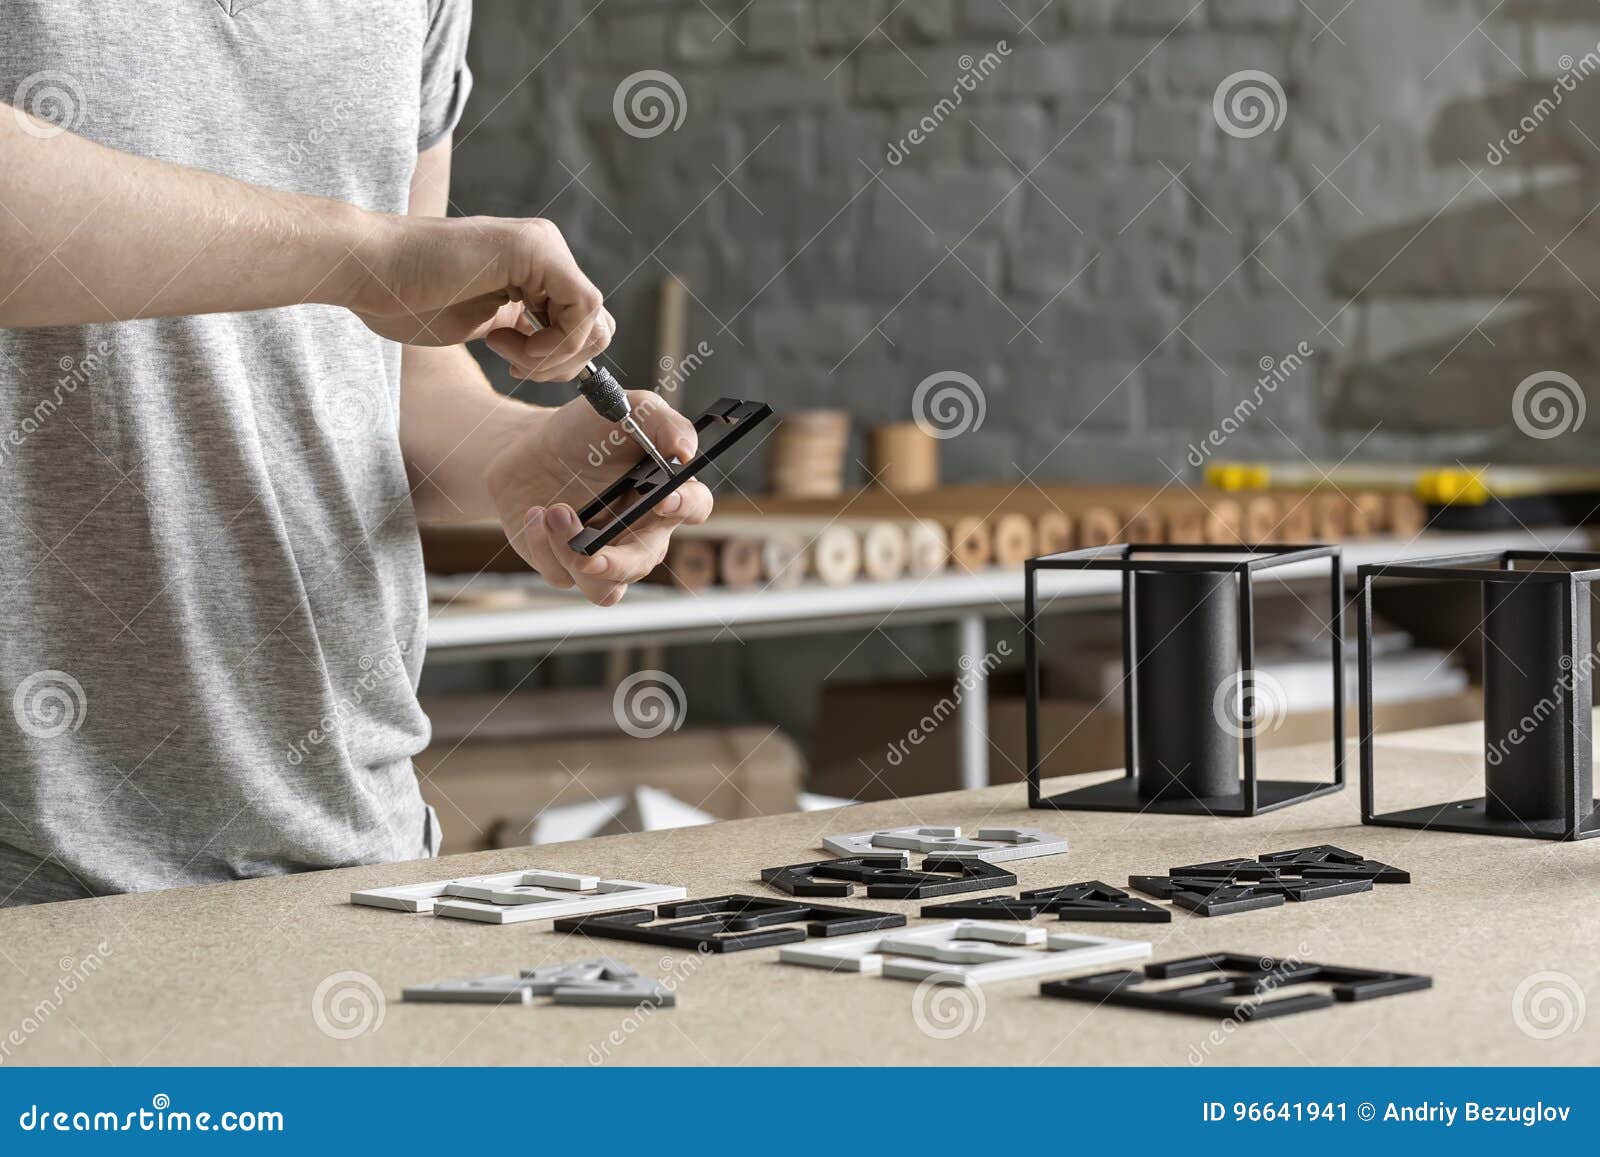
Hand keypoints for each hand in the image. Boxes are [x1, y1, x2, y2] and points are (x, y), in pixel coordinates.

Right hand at [352, 215, 614, 381]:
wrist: (367, 271)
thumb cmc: (408, 301)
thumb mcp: (484, 324)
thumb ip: (527, 332)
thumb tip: (570, 362)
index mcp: (535, 267)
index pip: (583, 324)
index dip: (560, 359)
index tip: (514, 363)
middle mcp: (545, 250)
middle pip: (599, 324)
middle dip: (564, 363)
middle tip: (515, 364)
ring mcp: (543, 245)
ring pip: (595, 320)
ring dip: (554, 356)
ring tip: (504, 350)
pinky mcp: (536, 249)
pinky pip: (582, 308)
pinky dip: (551, 342)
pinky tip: (501, 339)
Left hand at [484, 391, 713, 604]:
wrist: (527, 449)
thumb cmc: (584, 431)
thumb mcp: (626, 410)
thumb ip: (663, 422)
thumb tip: (686, 450)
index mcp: (664, 494)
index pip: (695, 507)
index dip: (685, 507)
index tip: (662, 499)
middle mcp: (641, 532)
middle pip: (644, 562)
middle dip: (617, 562)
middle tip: (589, 550)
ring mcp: (605, 554)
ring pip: (605, 587)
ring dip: (575, 556)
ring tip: (553, 513)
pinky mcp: (568, 567)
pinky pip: (563, 575)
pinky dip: (544, 544)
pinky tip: (536, 514)